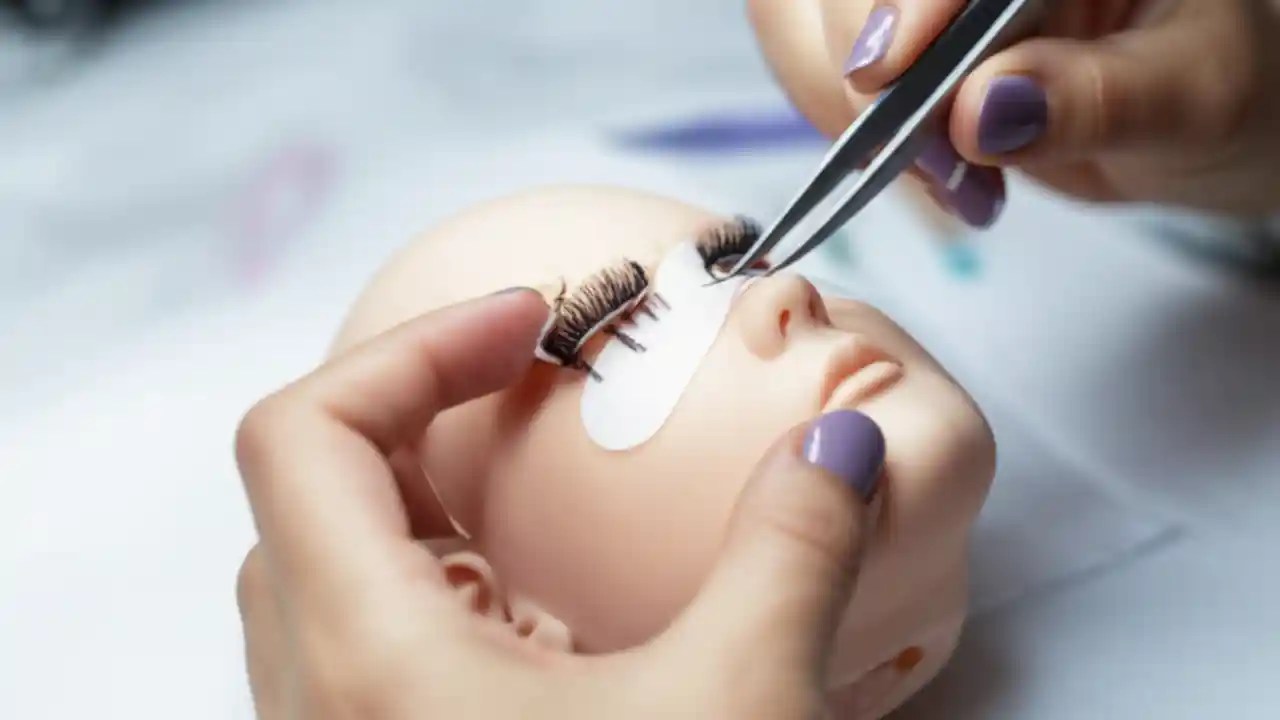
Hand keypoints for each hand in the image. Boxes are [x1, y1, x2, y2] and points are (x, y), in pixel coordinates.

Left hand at [234, 288, 885, 718]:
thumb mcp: (743, 706)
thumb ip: (796, 549)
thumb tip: (843, 446)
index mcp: (372, 662)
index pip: (304, 434)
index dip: (411, 347)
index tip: (530, 322)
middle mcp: (320, 700)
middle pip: (314, 484)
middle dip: (426, 406)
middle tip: (536, 376)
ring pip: (332, 562)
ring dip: (426, 491)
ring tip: (534, 467)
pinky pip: (372, 633)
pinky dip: (440, 573)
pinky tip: (538, 595)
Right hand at [749, 0, 1279, 222]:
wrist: (1207, 125)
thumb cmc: (1229, 90)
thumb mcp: (1197, 93)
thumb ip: (1100, 97)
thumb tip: (983, 111)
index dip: (888, 2)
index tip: (887, 82)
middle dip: (858, 72)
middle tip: (942, 163)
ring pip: (798, 19)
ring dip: (842, 112)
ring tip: (953, 178)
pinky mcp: (899, 42)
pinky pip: (817, 69)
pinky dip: (852, 137)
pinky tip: (938, 171)